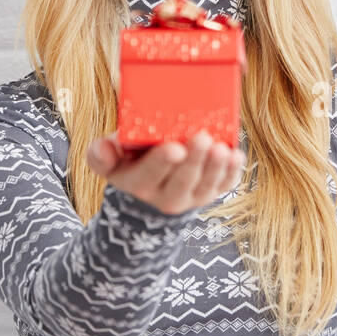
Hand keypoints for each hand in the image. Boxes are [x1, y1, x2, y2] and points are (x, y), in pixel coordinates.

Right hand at [86, 130, 245, 215]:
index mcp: (138, 184)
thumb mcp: (111, 160)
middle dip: (194, 160)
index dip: (161, 163)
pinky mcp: (211, 193)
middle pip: (182, 181)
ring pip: (205, 186)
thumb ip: (101, 154)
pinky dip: (230, 172)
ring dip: (215, 167)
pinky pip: (223, 186)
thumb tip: (104, 148)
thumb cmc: (131, 162)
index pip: (148, 175)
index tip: (174, 148)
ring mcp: (191, 198)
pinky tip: (235, 156)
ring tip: (222, 149)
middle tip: (202, 137)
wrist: (151, 190)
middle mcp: (165, 196)